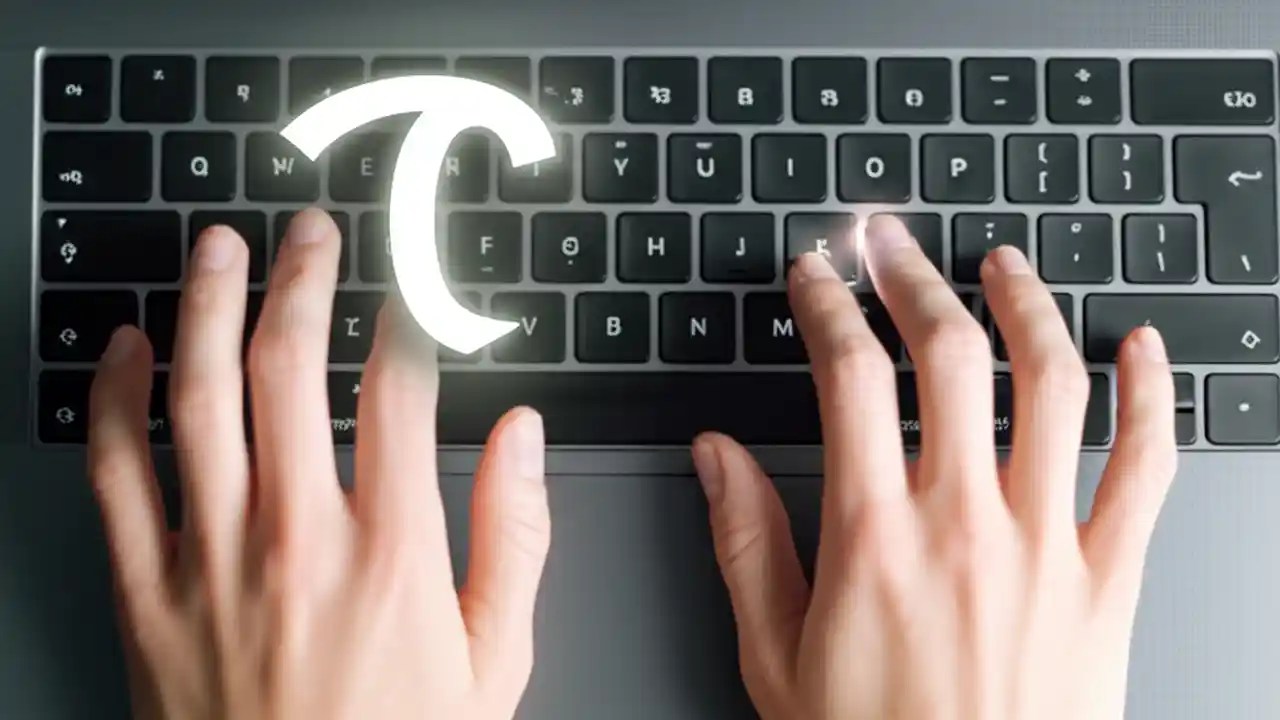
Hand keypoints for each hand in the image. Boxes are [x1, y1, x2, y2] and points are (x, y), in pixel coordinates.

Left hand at [86, 209, 551, 719]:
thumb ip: (517, 536)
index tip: (409, 284)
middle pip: (290, 367)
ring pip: (200, 397)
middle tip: (313, 235)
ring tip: (222, 249)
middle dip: (305, 278)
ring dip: (208, 304)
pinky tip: (128, 350)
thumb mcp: (495, 661)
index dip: (408, 315)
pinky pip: (114, 472)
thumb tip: (525, 436)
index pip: (400, 388)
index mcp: (394, 550)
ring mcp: (213, 562)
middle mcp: (299, 539)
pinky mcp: (145, 594)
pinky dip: (113, 398)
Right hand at [693, 215, 1175, 719]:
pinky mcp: (1109, 578)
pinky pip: (1147, 467)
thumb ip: (745, 541)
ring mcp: (1046, 545)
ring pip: (1051, 387)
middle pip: (948, 356)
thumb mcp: (775, 653)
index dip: (828, 305)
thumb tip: (715, 456)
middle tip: (889, 240)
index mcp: (875, 536)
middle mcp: (965, 523)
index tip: (816, 276)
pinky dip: (1151, 396)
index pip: (849, 377)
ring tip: (1000, 264)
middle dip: (912, 276)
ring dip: (1025, 307)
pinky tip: (1142, 347)